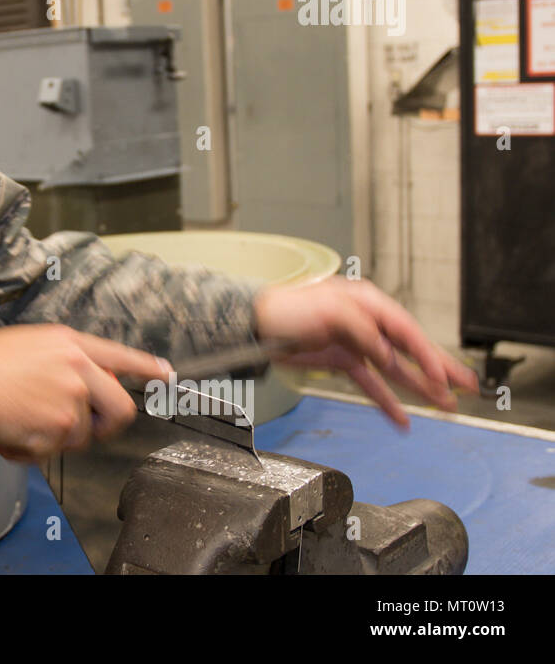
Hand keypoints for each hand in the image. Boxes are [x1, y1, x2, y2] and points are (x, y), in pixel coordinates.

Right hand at [0, 324, 170, 462]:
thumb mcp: (22, 345)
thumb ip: (58, 361)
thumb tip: (75, 385)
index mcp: (67, 342)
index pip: (119, 355)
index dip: (146, 367)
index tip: (166, 374)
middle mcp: (77, 368)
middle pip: (120, 409)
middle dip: (105, 426)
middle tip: (82, 429)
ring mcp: (70, 401)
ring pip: (81, 436)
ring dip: (52, 438)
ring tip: (18, 422)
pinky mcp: (57, 431)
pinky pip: (53, 453)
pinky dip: (30, 451)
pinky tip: (8, 432)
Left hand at [253, 277, 479, 428]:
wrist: (256, 324)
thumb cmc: (287, 308)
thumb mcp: (328, 311)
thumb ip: (362, 331)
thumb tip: (387, 353)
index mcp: (367, 303)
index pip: (407, 332)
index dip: (427, 356)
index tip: (442, 379)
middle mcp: (366, 323)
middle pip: (410, 350)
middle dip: (439, 370)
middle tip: (467, 387)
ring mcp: (355, 345)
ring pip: (396, 371)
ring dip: (419, 389)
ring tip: (446, 406)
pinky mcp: (341, 362)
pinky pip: (370, 384)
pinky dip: (386, 401)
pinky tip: (403, 419)